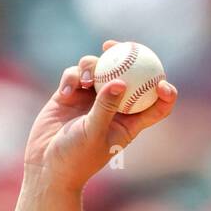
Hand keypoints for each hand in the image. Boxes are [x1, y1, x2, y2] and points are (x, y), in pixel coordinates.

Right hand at [22, 39, 177, 191]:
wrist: (46, 165)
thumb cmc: (76, 157)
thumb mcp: (94, 133)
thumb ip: (106, 107)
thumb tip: (121, 82)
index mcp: (128, 123)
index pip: (154, 106)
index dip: (164, 93)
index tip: (162, 82)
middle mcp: (113, 108)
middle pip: (126, 76)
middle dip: (123, 57)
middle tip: (113, 45)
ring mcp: (91, 100)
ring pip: (98, 70)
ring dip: (90, 66)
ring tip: (85, 80)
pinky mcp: (70, 95)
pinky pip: (75, 75)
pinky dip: (71, 77)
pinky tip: (66, 91)